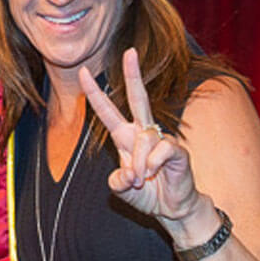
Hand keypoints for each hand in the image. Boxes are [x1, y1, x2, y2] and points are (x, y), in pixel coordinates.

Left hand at [77, 48, 204, 225]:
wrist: (172, 209)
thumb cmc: (146, 195)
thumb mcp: (121, 190)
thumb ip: (117, 182)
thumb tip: (126, 174)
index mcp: (125, 137)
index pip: (107, 111)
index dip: (94, 93)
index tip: (82, 72)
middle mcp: (142, 132)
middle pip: (138, 98)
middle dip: (133, 75)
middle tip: (130, 51)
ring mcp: (161, 138)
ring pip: (143, 139)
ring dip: (139, 163)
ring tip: (141, 180)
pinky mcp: (176, 149)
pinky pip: (160, 149)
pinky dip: (153, 165)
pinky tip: (156, 174)